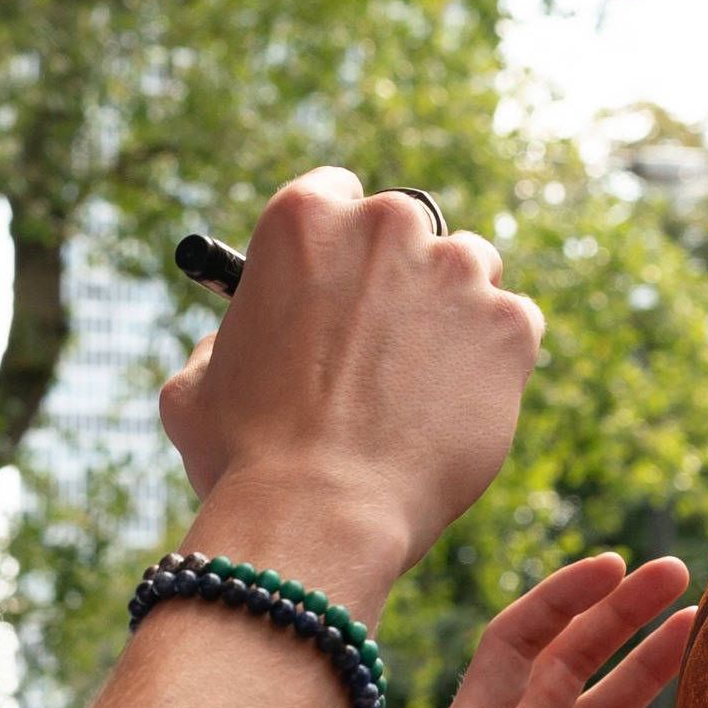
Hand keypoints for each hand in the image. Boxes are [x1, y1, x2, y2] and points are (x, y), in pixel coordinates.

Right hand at [158, 170, 546, 599]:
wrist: (322, 514)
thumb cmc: (244, 457)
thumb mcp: (194, 389)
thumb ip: (218, 346)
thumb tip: (229, 345)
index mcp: (304, 219)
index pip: (336, 193)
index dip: (337, 245)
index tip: (338, 279)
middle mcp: (387, 225)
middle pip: (409, 228)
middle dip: (398, 276)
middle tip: (380, 345)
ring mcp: (458, 271)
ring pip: (470, 271)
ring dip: (450, 314)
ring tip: (418, 389)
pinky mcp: (511, 325)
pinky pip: (513, 329)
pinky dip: (490, 364)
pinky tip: (451, 413)